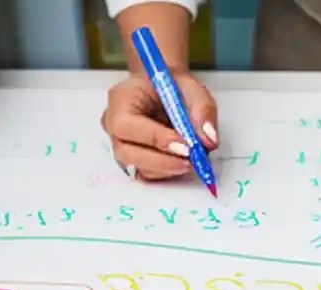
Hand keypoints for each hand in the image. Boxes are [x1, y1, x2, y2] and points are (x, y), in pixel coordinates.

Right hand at [102, 73, 217, 180]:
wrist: (163, 89)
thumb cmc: (171, 85)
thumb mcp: (192, 88)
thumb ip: (202, 110)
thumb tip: (208, 139)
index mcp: (120, 98)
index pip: (128, 125)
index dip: (156, 139)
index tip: (186, 146)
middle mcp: (113, 123)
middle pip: (127, 152)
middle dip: (162, 161)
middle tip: (191, 160)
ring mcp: (120, 143)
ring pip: (137, 167)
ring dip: (167, 168)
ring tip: (192, 160)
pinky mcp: (132, 159)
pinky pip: (146, 173)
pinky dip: (166, 171)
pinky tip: (182, 162)